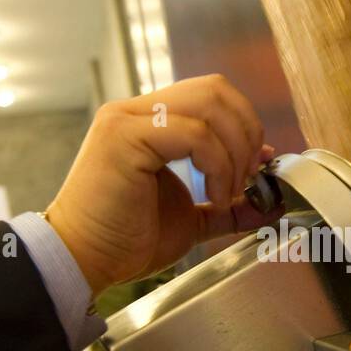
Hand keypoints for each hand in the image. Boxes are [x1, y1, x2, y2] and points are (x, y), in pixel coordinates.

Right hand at [45, 75, 281, 295]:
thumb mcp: (191, 218)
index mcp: (148, 122)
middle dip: (246, 131)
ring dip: (234, 151)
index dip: (244, 125)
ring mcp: (127, 120)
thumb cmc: (124, 241)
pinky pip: (194, 133)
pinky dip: (217, 164)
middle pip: (214, 89)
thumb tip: (268, 201)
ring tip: (227, 191)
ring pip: (208, 104)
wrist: (82, 261)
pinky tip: (213, 194)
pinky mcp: (124, 137)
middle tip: (248, 176)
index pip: (210, 95)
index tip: (255, 167)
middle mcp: (135, 111)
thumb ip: (226, 205)